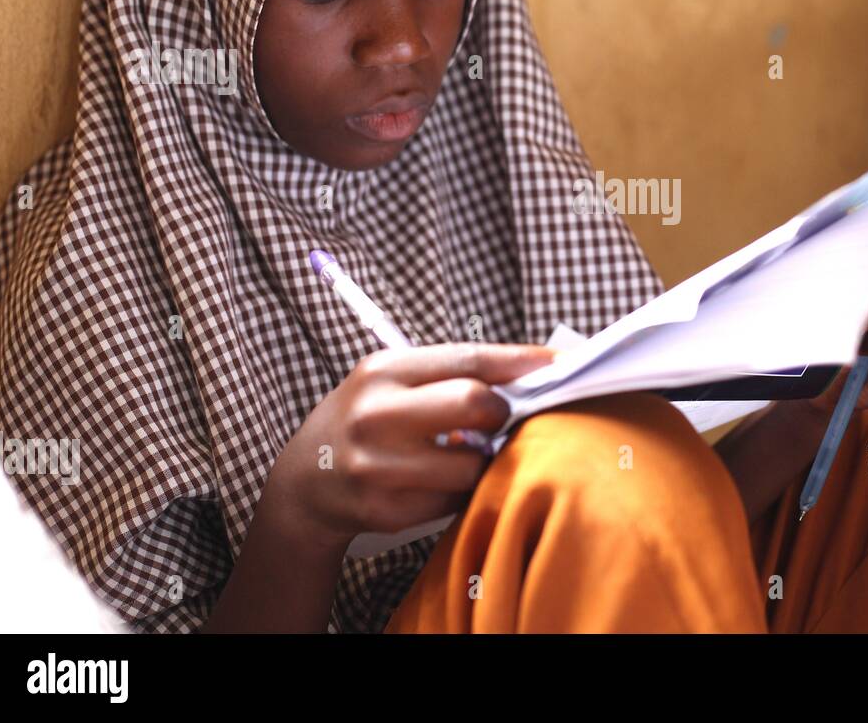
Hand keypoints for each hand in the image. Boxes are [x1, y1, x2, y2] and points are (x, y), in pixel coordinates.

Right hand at [264, 343, 554, 551]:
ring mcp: (379, 465)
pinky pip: (456, 498)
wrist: (306, 479)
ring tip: (466, 452)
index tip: (560, 363)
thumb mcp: (392, 381)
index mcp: (384, 371)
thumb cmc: (367, 419)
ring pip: (474, 461)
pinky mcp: (387, 509)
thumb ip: (449, 375)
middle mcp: (376, 414)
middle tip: (498, 418)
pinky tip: (440, 480)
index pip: (470, 359)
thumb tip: (528, 376)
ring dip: (485, 459)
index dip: (522, 362)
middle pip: (476, 404)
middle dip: (501, 412)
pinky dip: (462, 489)